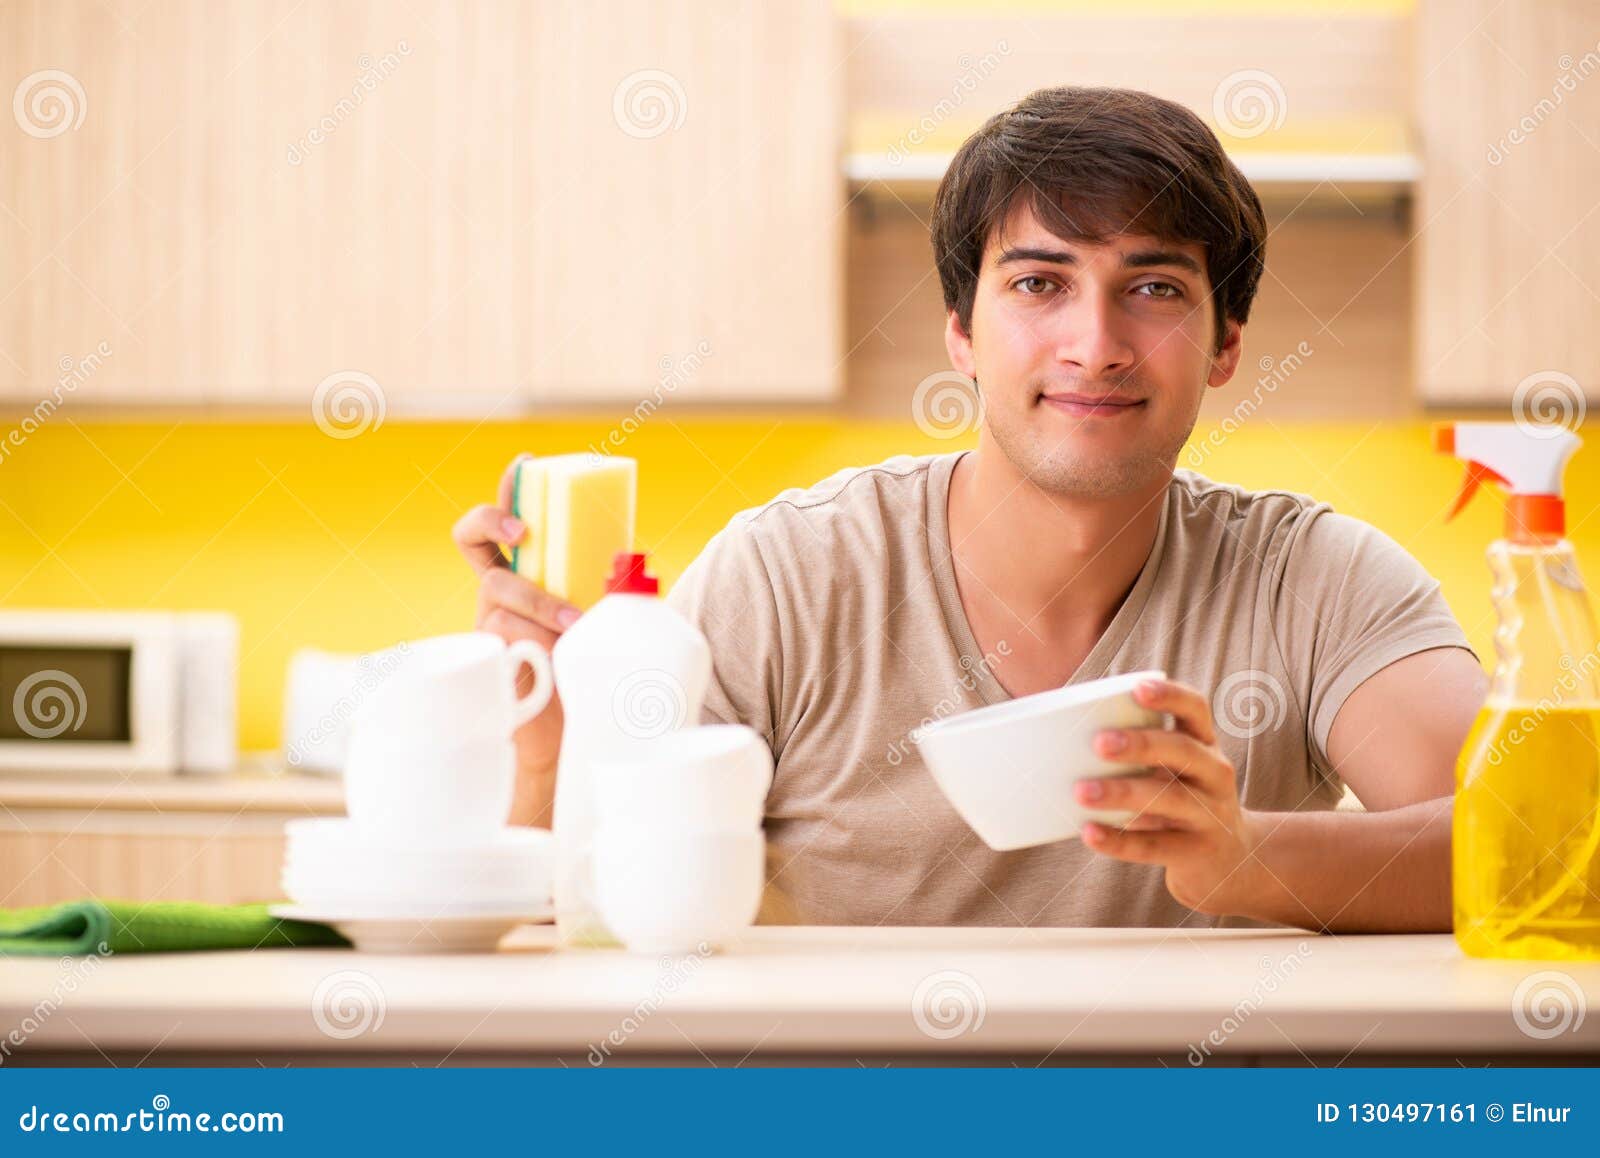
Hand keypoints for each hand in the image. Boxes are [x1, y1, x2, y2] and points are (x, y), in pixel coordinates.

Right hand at [451, 452, 580, 825]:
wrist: (570, 733)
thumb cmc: (587, 668)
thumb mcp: (602, 618)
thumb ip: (611, 589)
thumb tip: (634, 566)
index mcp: (524, 573)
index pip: (502, 520)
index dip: (505, 489)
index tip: (526, 465)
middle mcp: (498, 590)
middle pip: (471, 535)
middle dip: (495, 522)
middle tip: (525, 533)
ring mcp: (486, 620)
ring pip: (499, 591)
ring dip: (540, 604)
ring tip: (573, 626)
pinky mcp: (487, 654)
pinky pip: (503, 634)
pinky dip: (534, 641)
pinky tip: (553, 658)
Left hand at [1074, 677, 1264, 917]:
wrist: (1229, 860)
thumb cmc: (1182, 801)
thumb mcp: (1173, 771)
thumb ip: (1138, 754)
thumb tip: (1064, 742)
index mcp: (1204, 744)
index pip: (1195, 709)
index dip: (1170, 695)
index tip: (1138, 688)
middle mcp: (1214, 773)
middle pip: (1182, 751)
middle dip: (1141, 744)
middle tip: (1099, 743)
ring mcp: (1211, 814)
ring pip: (1169, 798)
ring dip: (1123, 793)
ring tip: (1081, 792)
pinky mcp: (1198, 851)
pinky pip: (1155, 845)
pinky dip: (1120, 841)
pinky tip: (1089, 832)